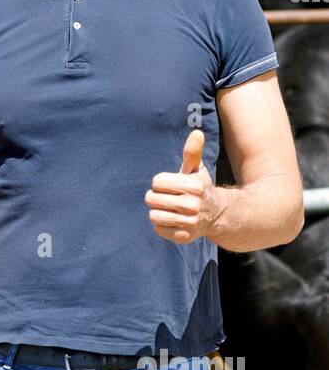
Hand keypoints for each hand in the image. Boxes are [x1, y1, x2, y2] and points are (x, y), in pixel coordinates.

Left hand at [144, 129, 220, 244]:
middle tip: (167, 198)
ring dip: (157, 211)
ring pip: (153, 215)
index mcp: (194, 186)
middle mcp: (192, 205)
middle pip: (151, 199)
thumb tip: (196, 132)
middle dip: (156, 197)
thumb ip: (193, 152)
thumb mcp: (197, 170)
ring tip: (169, 209)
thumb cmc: (200, 188)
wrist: (217, 215)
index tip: (171, 185)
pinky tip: (172, 220)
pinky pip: (159, 229)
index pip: (157, 182)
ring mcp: (189, 222)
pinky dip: (162, 225)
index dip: (161, 182)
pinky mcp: (184, 237)